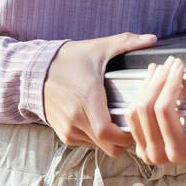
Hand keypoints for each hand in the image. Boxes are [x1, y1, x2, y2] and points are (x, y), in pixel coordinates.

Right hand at [42, 31, 159, 158]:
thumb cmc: (67, 59)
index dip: (126, 136)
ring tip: (116, 122)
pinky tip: (100, 121)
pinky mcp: (62, 133)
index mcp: (86, 98)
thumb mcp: (97, 48)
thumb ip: (126, 43)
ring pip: (98, 147)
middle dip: (123, 140)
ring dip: (110, 139)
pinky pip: (86, 143)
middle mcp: (75, 117)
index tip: (137, 126)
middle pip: (107, 145)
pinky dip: (97, 138)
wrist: (34, 70)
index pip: (108, 133)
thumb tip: (152, 39)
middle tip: (132, 126)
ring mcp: (67, 127)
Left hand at [127, 56, 185, 168]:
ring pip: (134, 109)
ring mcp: (145, 149)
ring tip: (160, 67)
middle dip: (158, 80)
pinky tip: (151, 77)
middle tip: (171, 62)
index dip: (169, 84)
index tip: (179, 66)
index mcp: (178, 152)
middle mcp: (158, 154)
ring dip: (147, 84)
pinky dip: (140, 93)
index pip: (164, 111)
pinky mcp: (139, 141)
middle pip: (145, 108)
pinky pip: (132, 114)